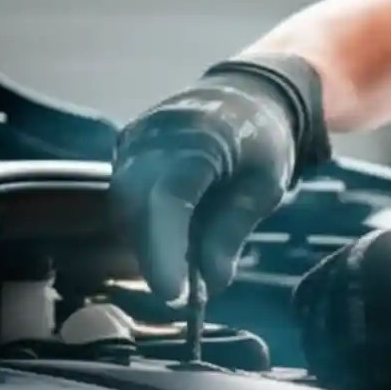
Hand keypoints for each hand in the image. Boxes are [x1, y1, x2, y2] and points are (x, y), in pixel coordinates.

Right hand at [110, 54, 330, 302]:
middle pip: (136, 203)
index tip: (174, 295)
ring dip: (149, 243)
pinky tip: (171, 242)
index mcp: (200, 136)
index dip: (165, 250)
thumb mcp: (264, 187)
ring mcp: (134, 138)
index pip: (168, 197)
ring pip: (125, 204)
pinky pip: (126, 195)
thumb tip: (208, 284)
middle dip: (154, 254)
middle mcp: (155, 133)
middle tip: (182, 293)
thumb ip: (231, 231)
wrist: (246, 94)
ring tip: (182, 268)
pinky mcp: (126, 149)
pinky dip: (146, 225)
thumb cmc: (262, 141)